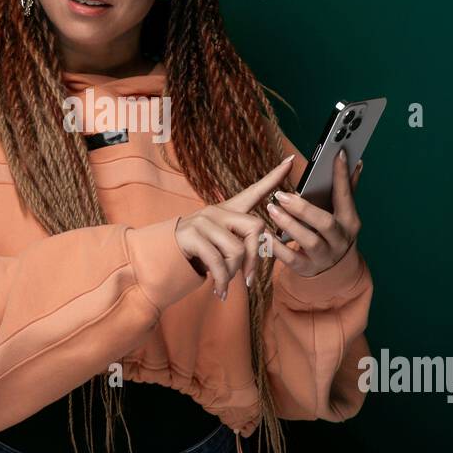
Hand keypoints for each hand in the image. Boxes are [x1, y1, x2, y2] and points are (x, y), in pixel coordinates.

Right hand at [174, 155, 299, 298]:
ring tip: (224, 283)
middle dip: (255, 257)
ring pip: (237, 250)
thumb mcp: (220, 246)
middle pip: (256, 227)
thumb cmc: (197, 253)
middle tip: (247, 278)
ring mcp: (203, 222)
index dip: (273, 177)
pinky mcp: (192, 236)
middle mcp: (217, 212)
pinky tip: (218, 291)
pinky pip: (218, 262)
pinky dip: (222, 281)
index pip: (254, 191)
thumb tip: (257, 260)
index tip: (291, 161)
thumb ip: (240, 245)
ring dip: (234, 273)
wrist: (162, 258)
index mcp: (227, 211)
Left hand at [266, 149, 363, 276]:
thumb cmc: (331, 231)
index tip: (337, 154)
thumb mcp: (341, 213)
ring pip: (309, 241)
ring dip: (289, 224)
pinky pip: (290, 259)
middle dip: (303, 208)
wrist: (331, 270)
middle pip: (325, 223)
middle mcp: (340, 241)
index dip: (342, 176)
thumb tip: (355, 161)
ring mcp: (324, 257)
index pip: (346, 196)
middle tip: (282, 195)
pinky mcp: (306, 268)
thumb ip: (346, 188)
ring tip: (271, 208)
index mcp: (350, 222)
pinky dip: (276, 246)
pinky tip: (263, 232)